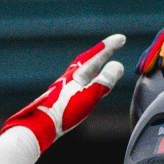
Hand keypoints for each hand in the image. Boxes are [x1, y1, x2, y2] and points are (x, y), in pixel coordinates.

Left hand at [2, 35, 125, 152]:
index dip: (109, 47)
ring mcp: (67, 86)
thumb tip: (118, 65)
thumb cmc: (64, 111)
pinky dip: (90, 77)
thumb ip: (104, 81)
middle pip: (89, 60)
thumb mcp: (89, 96)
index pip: (97, 56)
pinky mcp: (64, 96)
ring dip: (95, 63)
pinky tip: (88, 85)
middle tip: (114, 45)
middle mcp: (72, 76)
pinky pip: (81, 80)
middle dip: (102, 52)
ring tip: (103, 61)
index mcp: (78, 74)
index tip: (121, 38)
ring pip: (84, 70)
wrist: (41, 124)